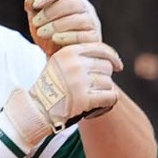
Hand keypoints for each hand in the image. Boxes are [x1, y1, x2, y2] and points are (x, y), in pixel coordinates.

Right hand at [0, 43, 123, 146]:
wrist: (38, 108)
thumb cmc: (52, 87)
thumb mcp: (60, 63)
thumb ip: (79, 57)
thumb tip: (111, 59)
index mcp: (69, 52)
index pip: (100, 49)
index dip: (113, 58)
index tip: (118, 66)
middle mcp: (74, 65)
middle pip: (106, 66)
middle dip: (104, 76)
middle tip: (95, 86)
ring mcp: (79, 82)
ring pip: (108, 82)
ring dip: (104, 90)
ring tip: (93, 95)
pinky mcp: (84, 99)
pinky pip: (110, 96)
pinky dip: (109, 100)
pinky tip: (102, 102)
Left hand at [25, 0, 101, 55]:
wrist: (59, 58)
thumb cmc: (49, 34)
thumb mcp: (38, 20)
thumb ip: (33, 7)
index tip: (35, 4)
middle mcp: (85, 7)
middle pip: (70, 3)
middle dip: (50, 12)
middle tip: (36, 22)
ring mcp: (92, 22)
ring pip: (77, 19)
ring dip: (55, 25)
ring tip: (41, 33)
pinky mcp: (94, 39)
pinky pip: (82, 35)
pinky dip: (67, 36)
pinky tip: (55, 38)